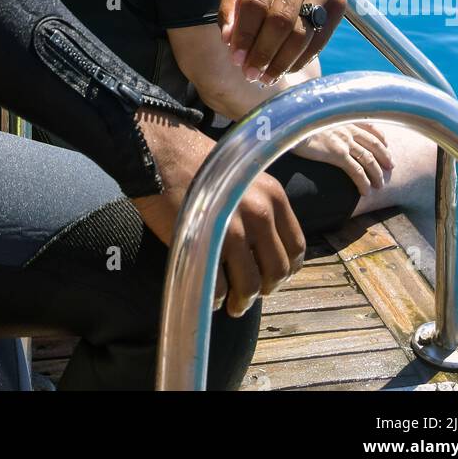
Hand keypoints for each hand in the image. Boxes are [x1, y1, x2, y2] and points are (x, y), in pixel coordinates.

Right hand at [131, 109, 305, 316]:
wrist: (161, 153)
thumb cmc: (198, 166)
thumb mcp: (243, 180)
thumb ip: (260, 211)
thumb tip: (263, 252)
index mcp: (274, 196)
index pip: (296, 247)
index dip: (285, 269)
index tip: (270, 277)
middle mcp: (260, 212)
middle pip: (277, 270)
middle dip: (263, 289)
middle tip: (248, 295)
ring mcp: (234, 229)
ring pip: (250, 284)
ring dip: (241, 302)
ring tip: (230, 305)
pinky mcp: (206, 244)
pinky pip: (219, 287)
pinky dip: (215, 298)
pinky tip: (208, 296)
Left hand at [219, 0, 346, 82]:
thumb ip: (229, 8)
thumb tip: (229, 41)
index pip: (255, 3)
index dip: (244, 35)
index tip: (235, 59)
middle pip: (281, 20)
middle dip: (263, 52)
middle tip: (250, 74)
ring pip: (302, 34)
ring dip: (281, 62)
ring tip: (265, 77)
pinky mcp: (338, 3)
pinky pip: (319, 41)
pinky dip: (300, 60)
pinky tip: (284, 68)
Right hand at [292, 122, 393, 194]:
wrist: (289, 123)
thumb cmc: (298, 121)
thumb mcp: (316, 116)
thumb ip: (325, 122)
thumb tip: (324, 130)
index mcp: (343, 117)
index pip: (369, 125)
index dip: (381, 136)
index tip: (386, 144)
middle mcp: (347, 128)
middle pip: (374, 144)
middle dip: (384, 156)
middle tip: (390, 167)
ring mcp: (344, 140)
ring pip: (368, 159)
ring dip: (377, 174)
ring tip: (380, 185)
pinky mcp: (337, 153)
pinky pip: (356, 171)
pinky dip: (364, 182)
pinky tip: (365, 192)